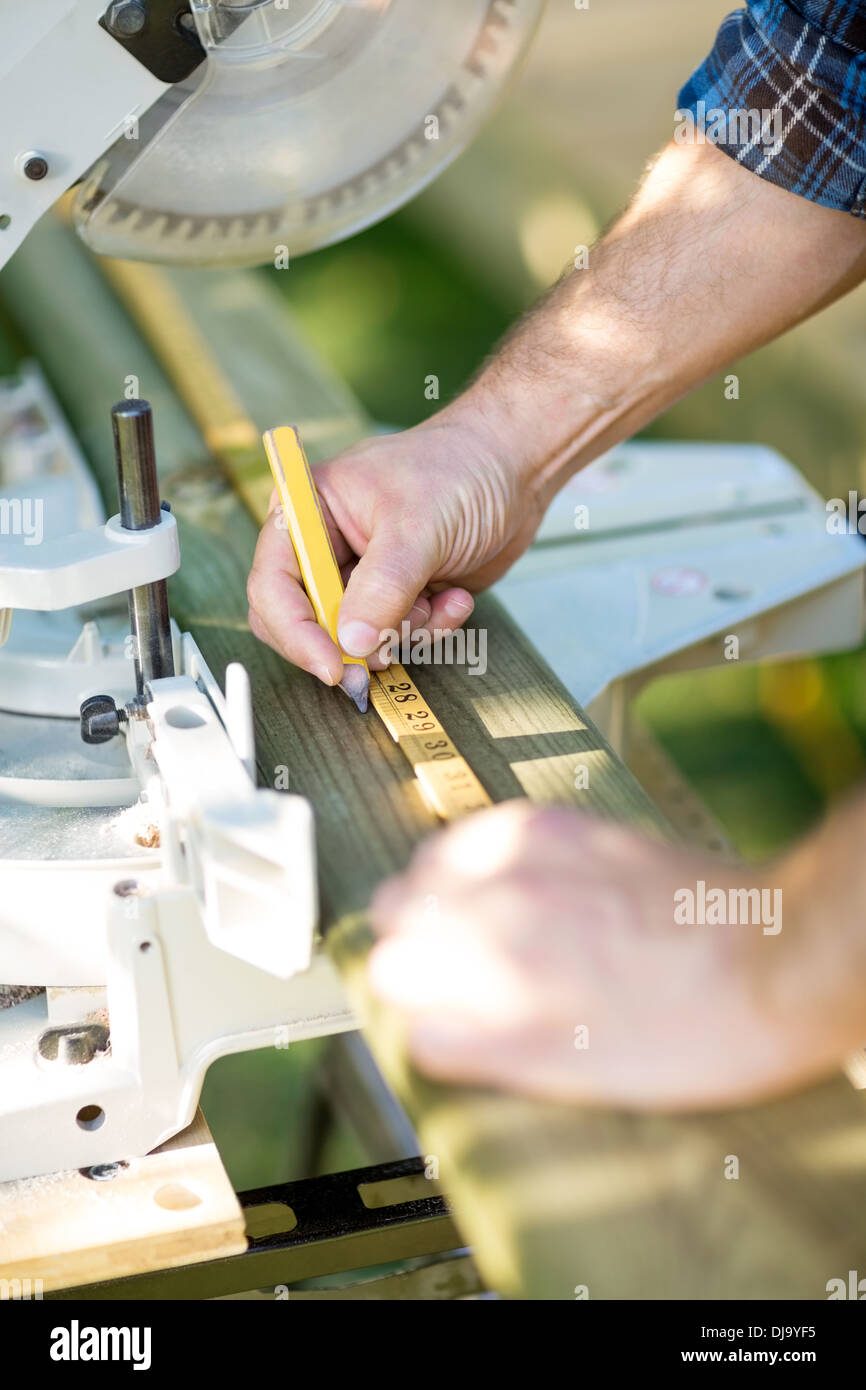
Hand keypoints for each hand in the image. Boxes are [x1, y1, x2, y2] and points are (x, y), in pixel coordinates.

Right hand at [246, 409, 544, 684]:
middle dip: (347, 645)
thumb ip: (381, 588)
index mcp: (308, 514)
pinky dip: (431, 628)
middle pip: (304, 622)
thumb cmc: (458, 469)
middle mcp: (328, 549)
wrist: (515, 468)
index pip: (274, 584)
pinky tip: (456, 597)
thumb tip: (351, 643)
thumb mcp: (417, 527)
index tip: (332, 665)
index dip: (295, 632)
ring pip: (357, 639)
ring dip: (403, 632)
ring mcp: (363, 577)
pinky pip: (399, 638)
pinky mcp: (399, 598)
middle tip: (381, 658)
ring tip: (439, 599)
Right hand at [367, 801, 860, 1110]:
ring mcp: (532, 853)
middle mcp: (502, 898)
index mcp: (498, 968)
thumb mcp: (578, 1072)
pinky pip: (481, 830)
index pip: (387, 970)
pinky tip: (500, 880)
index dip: (405, 999)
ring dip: (435, 895)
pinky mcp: (564, 823)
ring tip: (473, 927)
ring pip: (429, 863)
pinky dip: (474, 854)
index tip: (427, 1011)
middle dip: (410, 943)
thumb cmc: (693, 1028)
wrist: (775, 955)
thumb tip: (420, 1034)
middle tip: (451, 974)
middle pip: (395, 909)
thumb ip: (481, 1048)